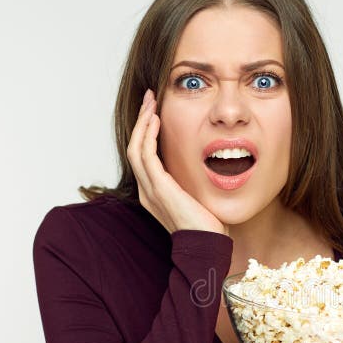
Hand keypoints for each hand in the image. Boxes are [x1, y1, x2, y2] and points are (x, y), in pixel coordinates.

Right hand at [126, 88, 228, 235]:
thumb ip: (193, 182)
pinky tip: (155, 120)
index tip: (155, 112)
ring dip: (142, 122)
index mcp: (153, 192)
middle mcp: (146, 189)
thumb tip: (206, 169)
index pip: (143, 155)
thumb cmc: (207, 225)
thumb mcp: (197, 197)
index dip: (146, 132)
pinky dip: (148, 136)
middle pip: (134, 147)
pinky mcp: (158, 188)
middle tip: (149, 98)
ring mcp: (150, 189)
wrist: (206, 244)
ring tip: (151, 102)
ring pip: (136, 148)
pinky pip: (146, 156)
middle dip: (141, 121)